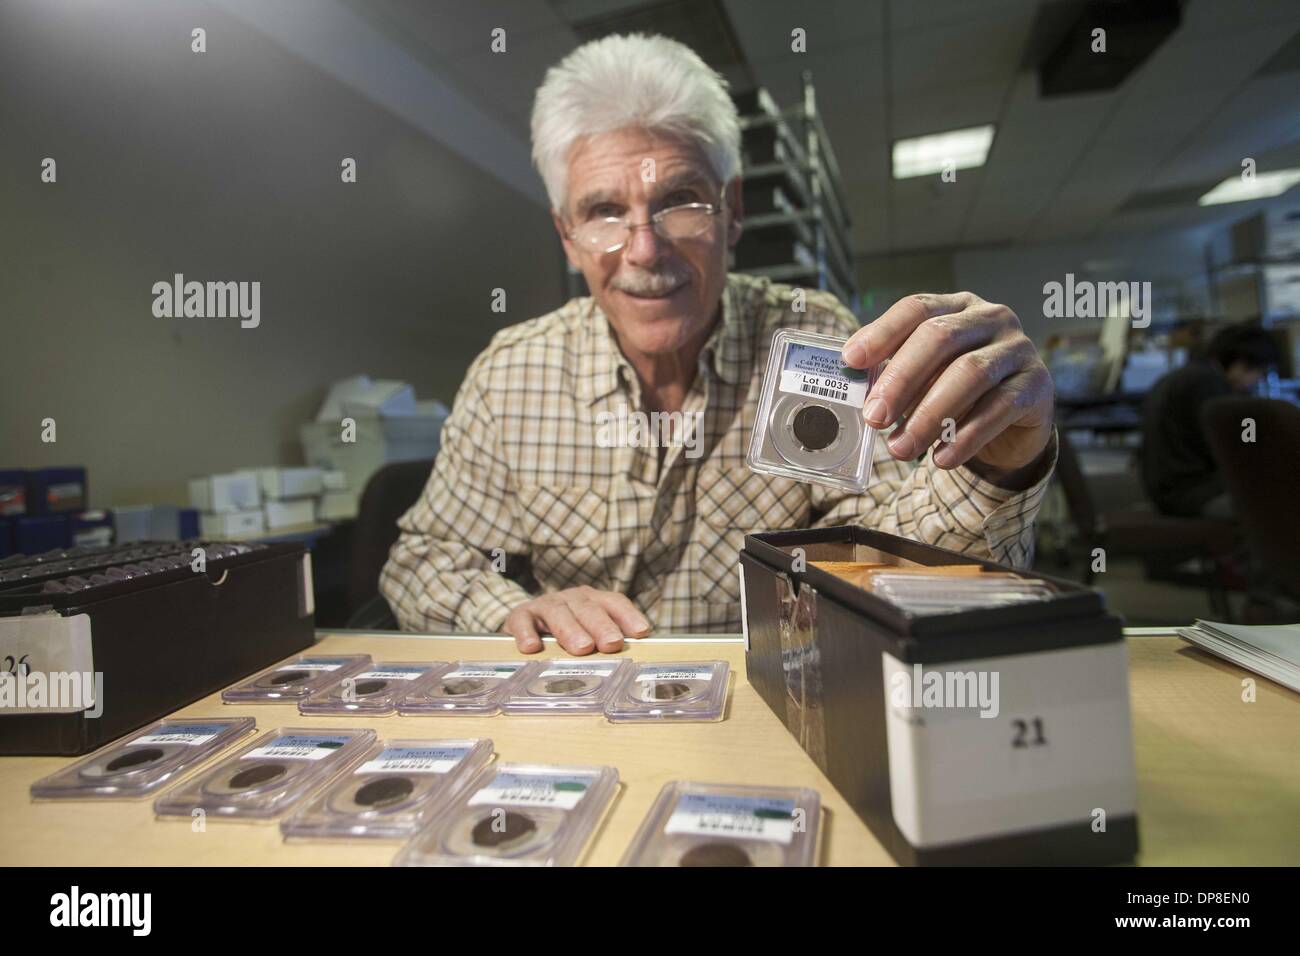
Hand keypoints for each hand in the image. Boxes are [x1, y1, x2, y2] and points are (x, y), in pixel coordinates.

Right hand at [503, 586, 651, 654]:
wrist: (525, 620)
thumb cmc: (565, 630)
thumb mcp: (587, 631)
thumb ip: (606, 640)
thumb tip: (637, 657)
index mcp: (593, 601)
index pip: (614, 603)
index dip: (629, 616)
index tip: (641, 632)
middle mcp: (571, 599)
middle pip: (588, 608)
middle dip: (601, 626)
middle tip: (612, 643)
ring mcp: (545, 605)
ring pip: (558, 612)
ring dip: (571, 630)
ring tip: (582, 648)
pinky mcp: (520, 615)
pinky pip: (522, 621)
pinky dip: (526, 633)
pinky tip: (532, 648)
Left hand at [841, 292, 1054, 487]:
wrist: (1013, 424)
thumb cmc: (956, 392)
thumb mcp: (924, 377)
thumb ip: (894, 374)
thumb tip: (853, 387)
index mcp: (956, 307)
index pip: (916, 309)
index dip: (882, 333)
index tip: (851, 361)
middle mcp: (991, 318)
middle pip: (940, 338)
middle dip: (901, 380)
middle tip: (874, 418)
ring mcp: (1018, 348)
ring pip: (970, 374)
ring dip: (929, 416)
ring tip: (900, 449)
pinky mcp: (1037, 384)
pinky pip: (999, 408)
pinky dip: (965, 437)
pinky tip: (940, 459)